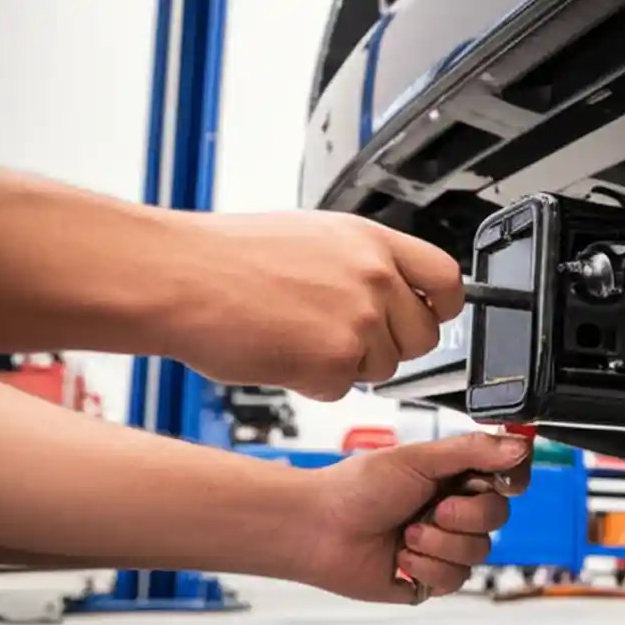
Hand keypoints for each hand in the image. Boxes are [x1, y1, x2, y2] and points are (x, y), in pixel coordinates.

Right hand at [174, 210, 463, 399]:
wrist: (177, 276)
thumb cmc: (227, 257)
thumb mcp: (314, 236)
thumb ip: (363, 262)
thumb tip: (395, 289)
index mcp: (373, 241)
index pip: (447, 279)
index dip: (443, 307)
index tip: (432, 316)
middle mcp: (375, 277)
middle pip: (424, 336)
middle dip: (392, 347)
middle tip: (345, 338)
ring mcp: (359, 320)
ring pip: (385, 368)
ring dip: (349, 365)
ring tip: (299, 336)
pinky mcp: (335, 362)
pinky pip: (343, 388)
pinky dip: (315, 383)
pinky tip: (282, 354)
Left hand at [297, 432, 531, 602]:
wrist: (319, 530)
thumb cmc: (356, 488)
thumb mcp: (418, 458)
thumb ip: (473, 450)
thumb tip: (519, 445)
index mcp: (453, 474)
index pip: (506, 476)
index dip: (511, 480)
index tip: (504, 481)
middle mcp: (453, 508)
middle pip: (497, 516)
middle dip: (465, 516)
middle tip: (434, 509)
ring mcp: (443, 543)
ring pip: (479, 551)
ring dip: (440, 543)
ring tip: (407, 534)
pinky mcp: (431, 576)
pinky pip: (456, 578)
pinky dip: (427, 566)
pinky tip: (401, 557)